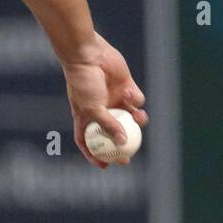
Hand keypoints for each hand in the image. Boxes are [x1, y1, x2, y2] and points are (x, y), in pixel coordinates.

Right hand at [62, 32, 147, 168]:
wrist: (88, 55)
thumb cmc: (83, 82)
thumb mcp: (92, 108)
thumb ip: (108, 125)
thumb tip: (122, 142)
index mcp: (86, 116)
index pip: (88, 140)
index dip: (94, 155)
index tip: (104, 166)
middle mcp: (101, 109)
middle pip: (112, 132)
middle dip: (121, 145)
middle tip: (129, 156)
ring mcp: (114, 99)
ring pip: (130, 117)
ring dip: (137, 120)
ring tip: (139, 119)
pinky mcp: (126, 87)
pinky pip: (136, 99)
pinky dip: (136, 99)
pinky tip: (130, 92)